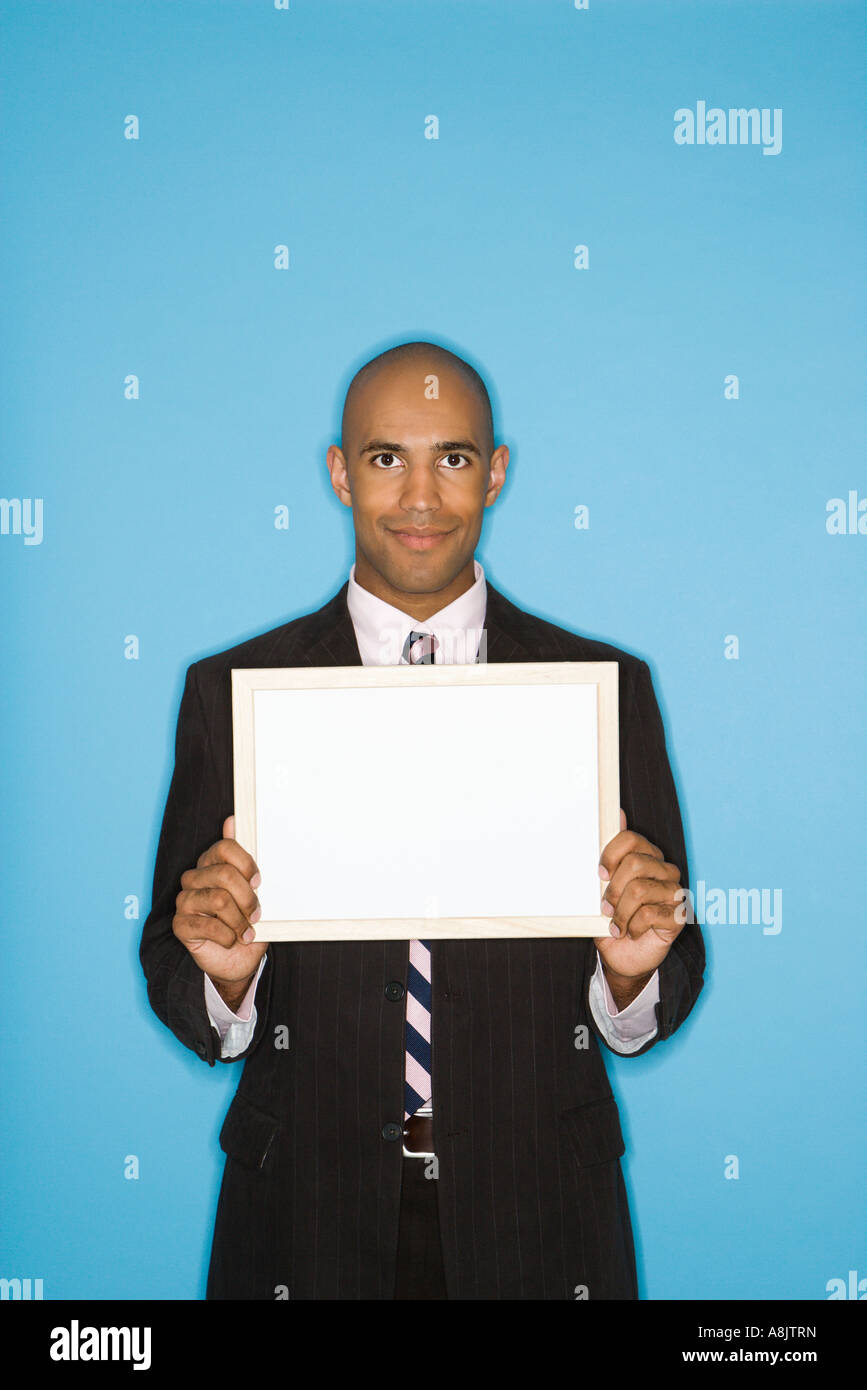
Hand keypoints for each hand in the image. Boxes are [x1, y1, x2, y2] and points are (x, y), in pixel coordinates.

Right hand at [173, 815, 265, 999]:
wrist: (238, 959)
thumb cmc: (246, 921)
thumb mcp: (253, 891)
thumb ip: (243, 859)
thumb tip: (232, 820)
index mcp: (211, 863)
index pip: (225, 848)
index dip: (246, 864)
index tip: (258, 882)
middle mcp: (195, 878)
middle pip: (224, 875)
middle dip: (248, 898)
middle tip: (257, 915)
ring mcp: (185, 901)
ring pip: (218, 900)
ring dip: (239, 920)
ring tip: (247, 932)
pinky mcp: (180, 925)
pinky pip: (207, 926)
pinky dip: (227, 936)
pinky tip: (231, 940)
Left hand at [594, 809, 685, 993]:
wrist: (622, 957)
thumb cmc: (613, 918)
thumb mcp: (604, 887)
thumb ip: (612, 853)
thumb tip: (617, 813)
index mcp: (648, 857)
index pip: (631, 840)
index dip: (611, 855)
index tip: (600, 875)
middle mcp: (664, 870)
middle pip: (635, 863)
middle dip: (614, 889)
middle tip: (605, 907)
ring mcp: (674, 893)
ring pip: (640, 890)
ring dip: (620, 912)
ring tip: (615, 924)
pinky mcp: (679, 916)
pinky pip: (649, 914)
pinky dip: (632, 926)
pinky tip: (630, 932)